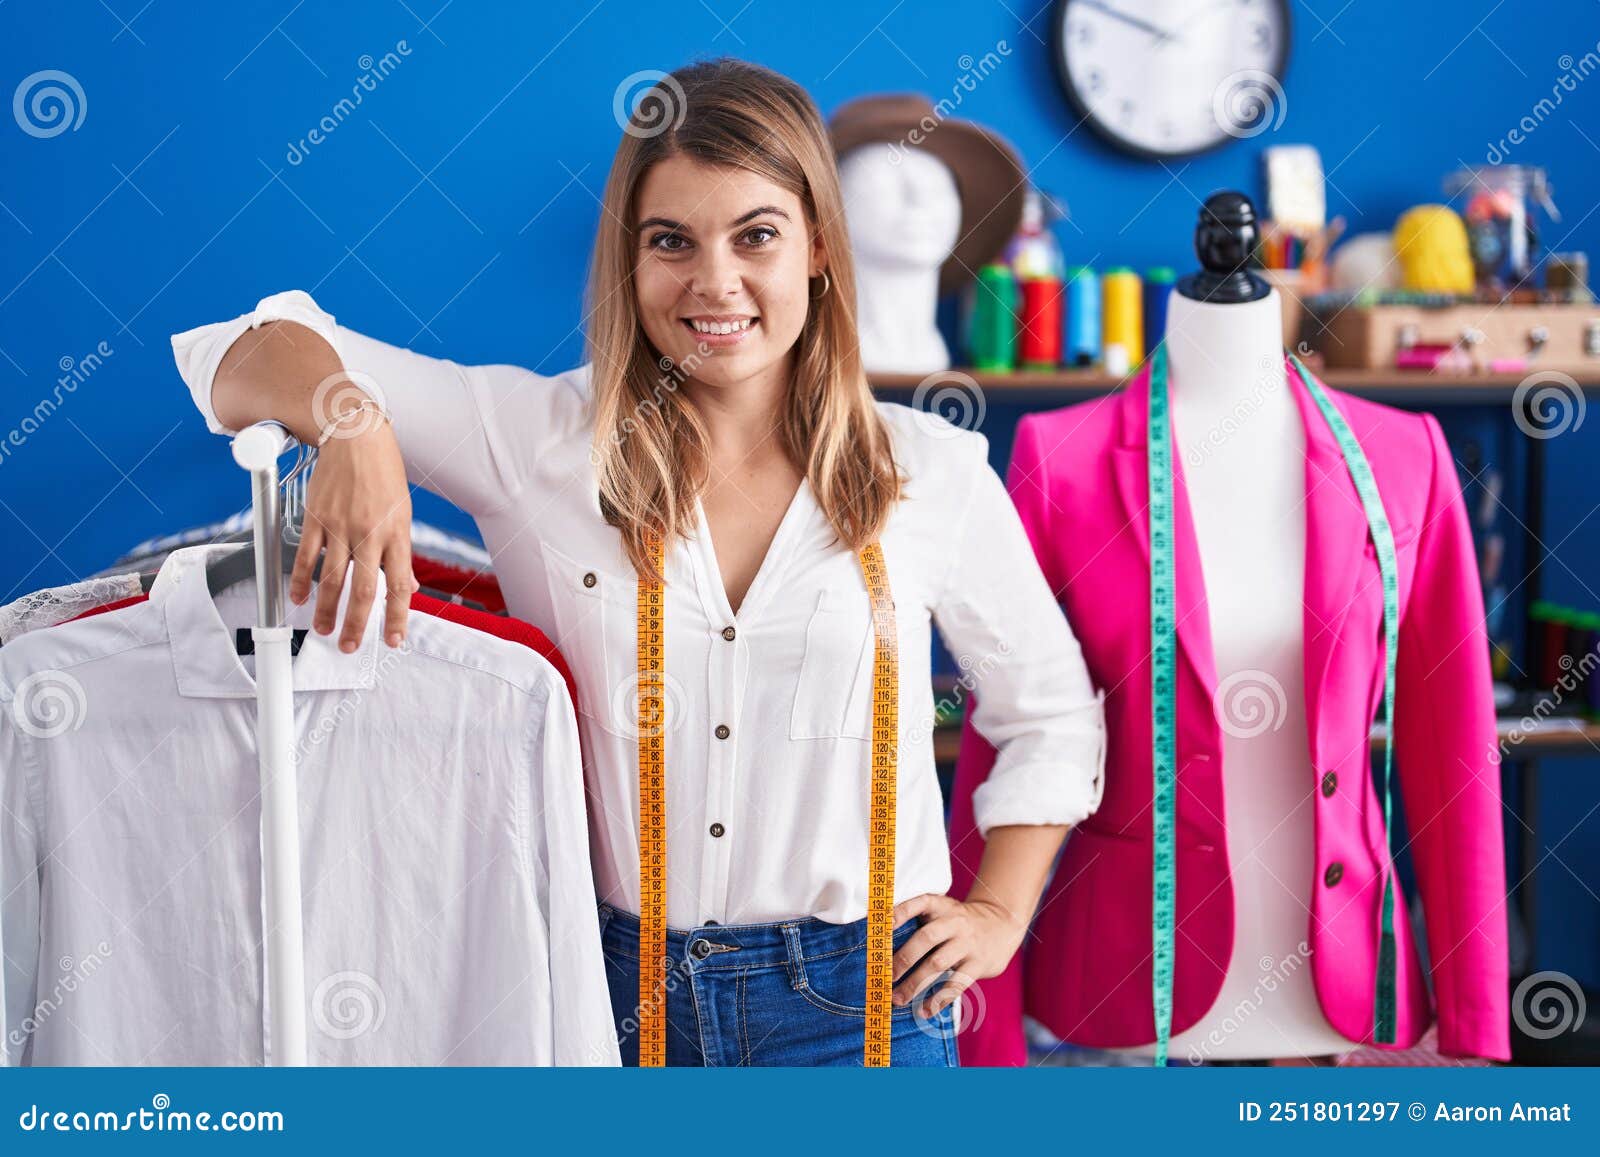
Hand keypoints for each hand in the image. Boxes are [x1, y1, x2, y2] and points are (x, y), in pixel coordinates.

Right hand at [291, 418, 416, 651]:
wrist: (356, 436)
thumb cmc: (384, 474)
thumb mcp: (403, 513)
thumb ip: (402, 553)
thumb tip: (410, 586)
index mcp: (397, 534)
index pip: (401, 586)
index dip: (397, 618)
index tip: (393, 640)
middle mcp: (370, 533)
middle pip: (364, 591)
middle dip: (357, 625)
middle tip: (349, 646)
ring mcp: (341, 526)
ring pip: (331, 580)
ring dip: (325, 610)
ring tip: (322, 629)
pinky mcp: (316, 518)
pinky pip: (306, 557)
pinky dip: (301, 582)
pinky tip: (298, 598)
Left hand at [889, 892, 1028, 1017]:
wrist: (1002, 923)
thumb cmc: (959, 921)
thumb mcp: (943, 910)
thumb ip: (919, 919)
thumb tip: (881, 942)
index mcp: (942, 906)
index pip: (919, 904)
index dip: (900, 913)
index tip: (881, 925)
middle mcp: (954, 922)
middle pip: (926, 938)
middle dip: (903, 959)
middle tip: (885, 977)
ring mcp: (967, 943)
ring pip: (938, 964)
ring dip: (915, 983)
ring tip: (898, 999)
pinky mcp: (978, 964)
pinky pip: (956, 983)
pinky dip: (939, 999)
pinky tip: (925, 1010)